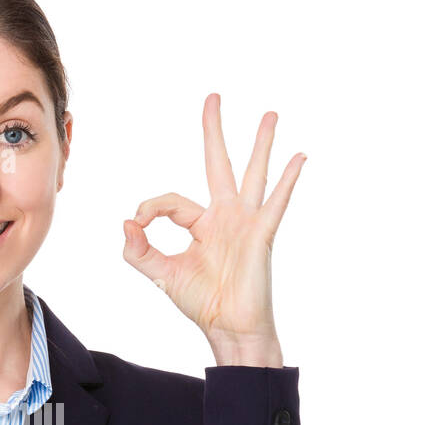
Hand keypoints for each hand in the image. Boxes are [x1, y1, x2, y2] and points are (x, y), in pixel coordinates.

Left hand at [122, 97, 304, 365]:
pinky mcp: (261, 234)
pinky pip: (275, 202)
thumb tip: (126, 222)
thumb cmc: (202, 303)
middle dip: (213, 131)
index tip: (137, 223)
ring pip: (252, 173)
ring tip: (269, 114)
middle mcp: (224, 217)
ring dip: (260, 144)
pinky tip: (299, 157)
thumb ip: (139, 251)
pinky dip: (288, 180)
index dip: (150, 207)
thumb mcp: (161, 274)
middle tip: (213, 97)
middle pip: (217, 164)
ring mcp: (245, 222)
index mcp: (201, 224)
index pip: (170, 201)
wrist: (229, 327)